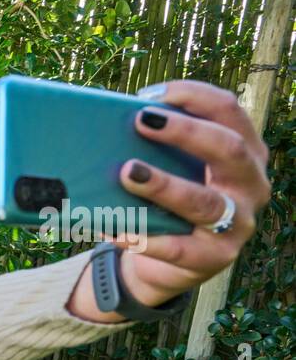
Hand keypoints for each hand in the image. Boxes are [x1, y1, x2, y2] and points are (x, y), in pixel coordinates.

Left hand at [111, 80, 270, 305]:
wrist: (166, 265)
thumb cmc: (168, 205)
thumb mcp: (174, 171)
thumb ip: (160, 148)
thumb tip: (108, 123)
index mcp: (245, 151)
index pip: (229, 110)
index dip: (193, 96)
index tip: (149, 94)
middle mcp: (251, 184)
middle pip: (227, 148)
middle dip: (184, 132)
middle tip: (140, 121)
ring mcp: (237, 223)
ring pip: (203, 201)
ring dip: (163, 185)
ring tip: (128, 173)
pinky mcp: (214, 258)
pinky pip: (176, 248)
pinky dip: (142, 238)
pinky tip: (115, 230)